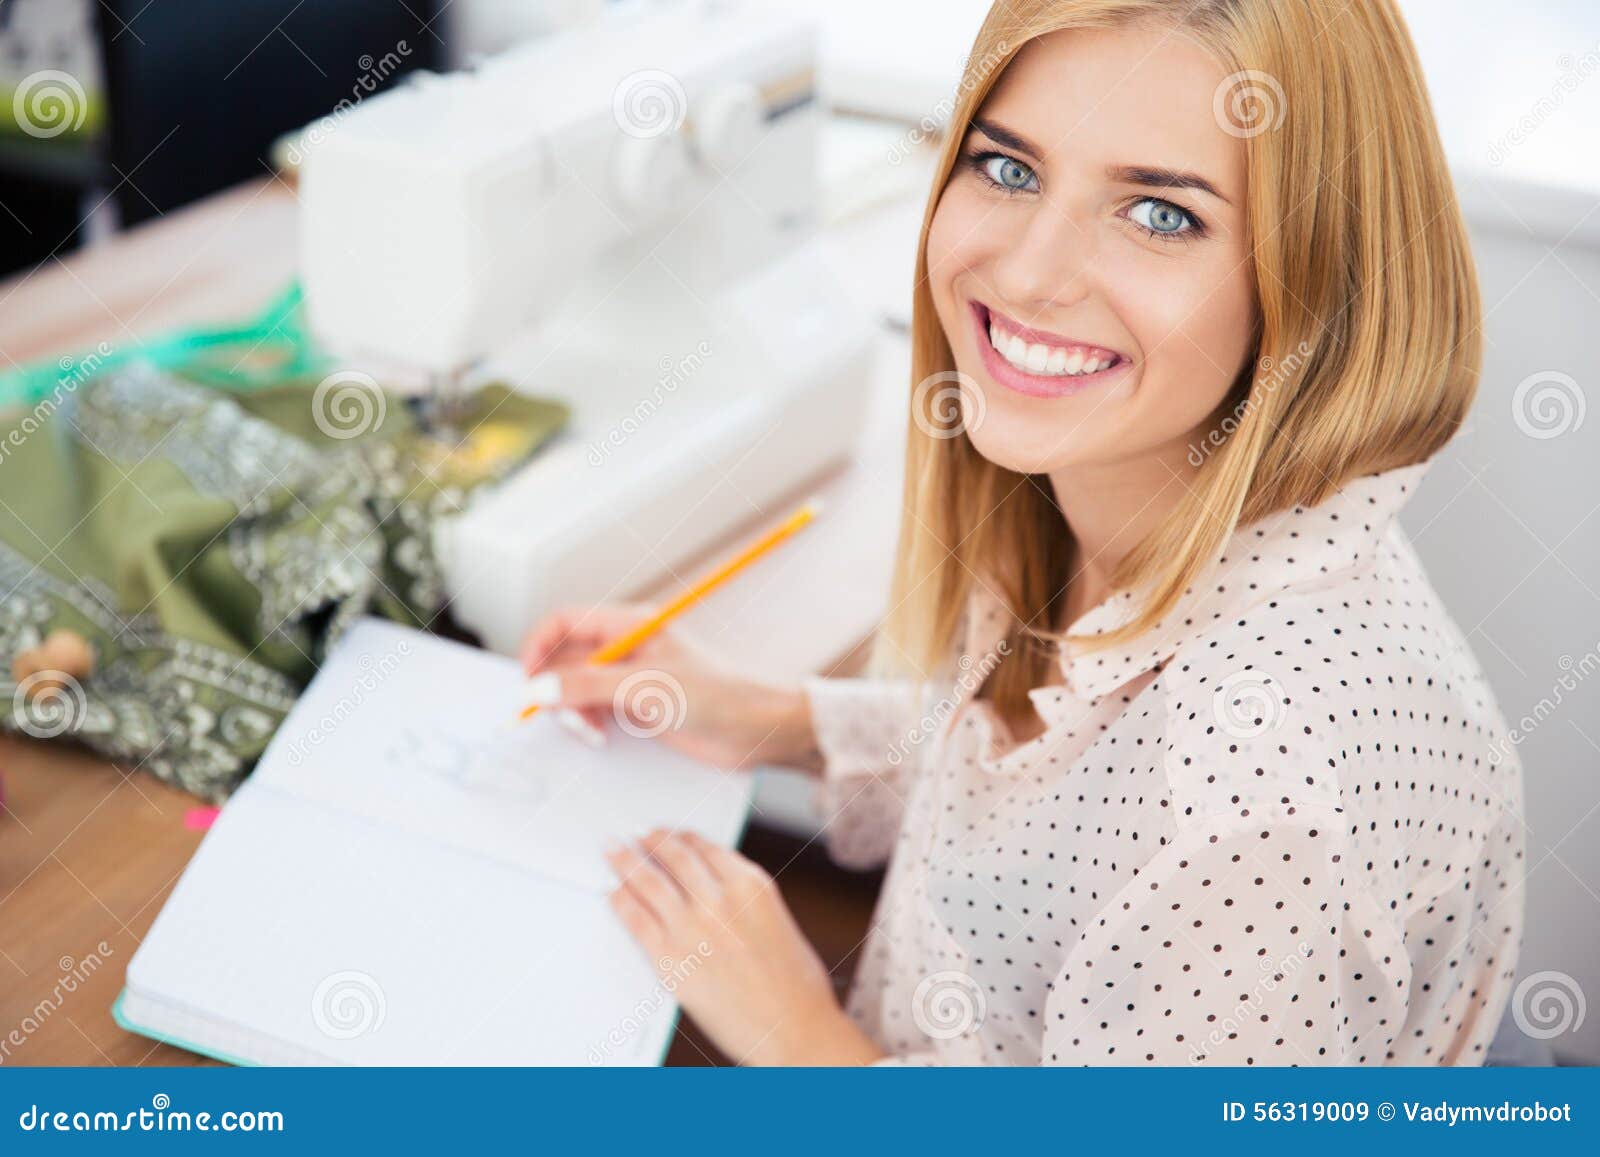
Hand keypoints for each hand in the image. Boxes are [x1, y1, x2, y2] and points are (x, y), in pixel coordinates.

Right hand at [520, 604, 820, 771]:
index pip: (566, 622)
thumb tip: (535, 689)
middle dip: (557, 687)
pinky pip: (596, 712)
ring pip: (577, 689)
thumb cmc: (716, 696)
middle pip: (566, 659)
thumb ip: (586, 687)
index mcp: (630, 625)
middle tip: (567, 717)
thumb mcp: (645, 688)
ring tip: (590, 731)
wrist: (759, 730)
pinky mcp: (639, 709)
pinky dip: (588, 724)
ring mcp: (632, 679)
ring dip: (572, 711)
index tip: (528, 680)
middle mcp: (627, 648)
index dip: (539, 646)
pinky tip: (600, 738)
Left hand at [605, 829, 882, 1065]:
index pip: (704, 847)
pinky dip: (621, 902)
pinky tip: (614, 895)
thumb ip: (742, 899)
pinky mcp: (670, 959)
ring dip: (627, 861)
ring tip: (615, 851)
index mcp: (751, 884)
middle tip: (639, 837)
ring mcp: (691, 927)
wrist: (793, 1029)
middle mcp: (719, 898)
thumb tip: (713, 889)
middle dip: (652, 842)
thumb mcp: (775, 920)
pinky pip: (636, 920)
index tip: (670, 834)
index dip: (681, 838)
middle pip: (673, 857)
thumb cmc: (796, 985)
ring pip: (648, 881)